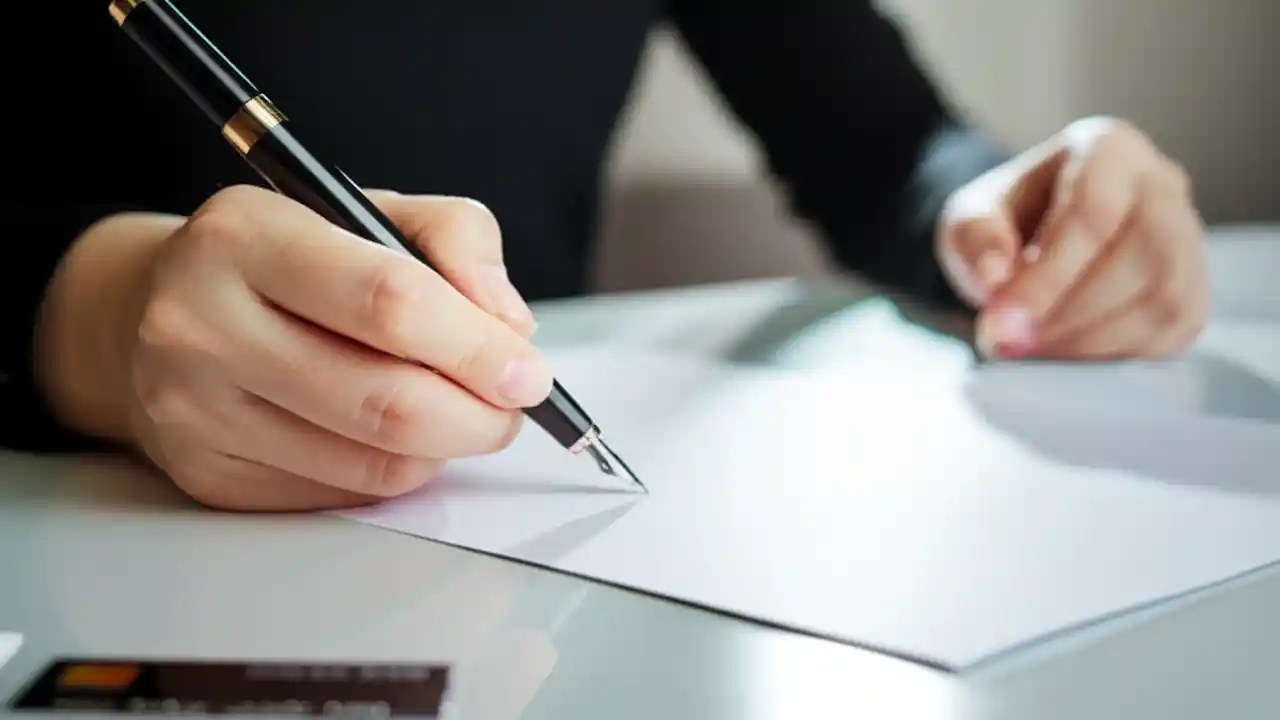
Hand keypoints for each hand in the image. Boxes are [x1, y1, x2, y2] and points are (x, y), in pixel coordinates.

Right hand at [38, 186, 548, 510]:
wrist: (163, 308)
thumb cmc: (289, 258)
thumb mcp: (372, 211)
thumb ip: (458, 242)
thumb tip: (509, 327)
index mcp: (245, 234)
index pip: (390, 303)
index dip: (477, 347)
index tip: (527, 371)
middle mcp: (201, 321)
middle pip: (386, 401)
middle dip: (479, 415)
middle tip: (512, 407)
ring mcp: (195, 407)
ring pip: (374, 463)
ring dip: (445, 447)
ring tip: (459, 413)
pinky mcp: (208, 474)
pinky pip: (344, 495)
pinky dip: (396, 472)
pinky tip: (394, 435)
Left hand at [936, 116, 1210, 359]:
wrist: (1029, 244)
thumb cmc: (1002, 224)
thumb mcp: (968, 219)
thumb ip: (976, 241)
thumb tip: (995, 279)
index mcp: (1107, 148)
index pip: (1094, 211)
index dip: (1049, 276)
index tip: (1004, 323)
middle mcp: (1161, 183)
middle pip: (1144, 254)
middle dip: (1072, 312)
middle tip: (1015, 343)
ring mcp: (1187, 237)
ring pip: (1167, 296)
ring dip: (1094, 339)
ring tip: (1036, 351)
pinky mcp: (1193, 288)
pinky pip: (1176, 329)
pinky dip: (1119, 354)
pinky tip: (1070, 356)